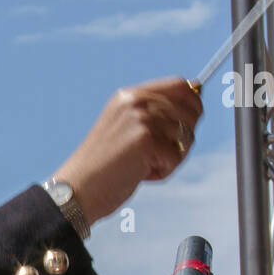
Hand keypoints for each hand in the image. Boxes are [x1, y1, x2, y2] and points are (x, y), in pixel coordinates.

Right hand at [53, 77, 202, 225]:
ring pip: (187, 136)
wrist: (78, 188)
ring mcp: (141, 119)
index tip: (190, 124)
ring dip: (172, 158)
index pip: (179, 85)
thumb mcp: (126, 129)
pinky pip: (176, 157)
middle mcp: (135, 101)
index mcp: (129, 95)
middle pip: (190, 111)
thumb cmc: (104, 166)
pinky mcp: (146, 139)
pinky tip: (139, 174)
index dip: (193, 104)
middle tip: (159, 155)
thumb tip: (195, 105)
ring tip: (143, 166)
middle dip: (185, 137)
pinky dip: (163, 172)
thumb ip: (153, 115)